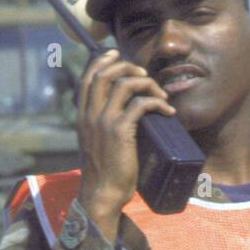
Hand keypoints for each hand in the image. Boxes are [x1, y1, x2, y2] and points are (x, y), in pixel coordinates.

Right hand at [74, 48, 175, 238]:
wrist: (102, 194)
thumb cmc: (104, 173)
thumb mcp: (97, 144)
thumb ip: (102, 125)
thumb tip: (124, 112)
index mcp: (82, 116)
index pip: (88, 78)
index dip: (102, 61)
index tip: (117, 55)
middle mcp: (90, 115)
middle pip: (105, 73)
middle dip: (127, 66)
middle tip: (144, 74)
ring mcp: (103, 122)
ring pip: (124, 84)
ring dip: (147, 83)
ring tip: (160, 94)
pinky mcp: (120, 131)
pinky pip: (140, 104)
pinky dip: (157, 102)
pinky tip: (167, 110)